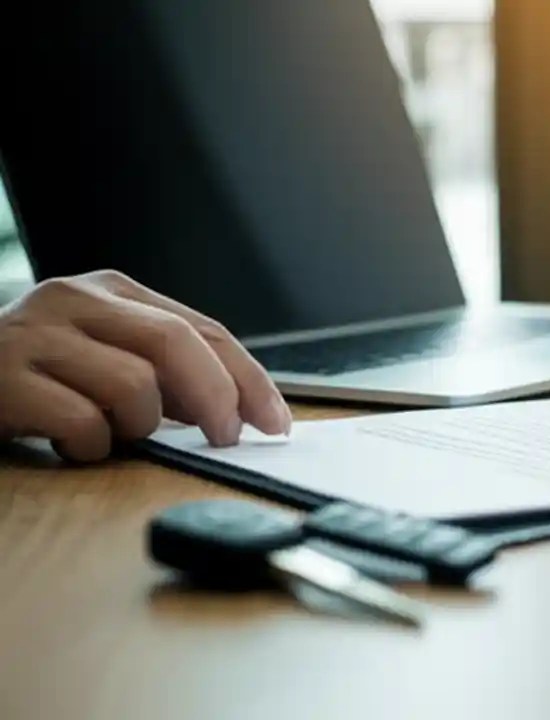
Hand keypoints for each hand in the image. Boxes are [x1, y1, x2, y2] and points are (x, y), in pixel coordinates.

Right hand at [0, 270, 290, 460]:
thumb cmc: (36, 376)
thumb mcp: (103, 358)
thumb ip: (164, 373)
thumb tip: (236, 412)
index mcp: (111, 291)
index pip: (203, 330)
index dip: (249, 379)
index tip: (276, 422)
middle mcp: (74, 300)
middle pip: (176, 343)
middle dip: (218, 398)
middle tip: (226, 440)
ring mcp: (35, 335)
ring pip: (133, 385)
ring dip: (138, 428)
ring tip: (110, 434)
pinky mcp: (1, 378)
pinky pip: (82, 422)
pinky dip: (92, 446)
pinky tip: (73, 445)